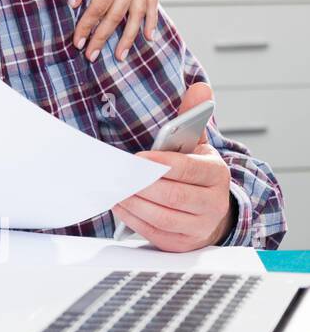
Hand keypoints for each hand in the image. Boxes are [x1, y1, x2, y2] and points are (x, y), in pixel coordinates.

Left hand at [65, 0, 159, 62]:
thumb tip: (74, 4)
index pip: (101, 6)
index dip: (88, 25)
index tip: (77, 41)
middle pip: (120, 13)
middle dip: (104, 36)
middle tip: (91, 55)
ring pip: (139, 12)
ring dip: (130, 35)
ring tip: (120, 55)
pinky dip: (151, 18)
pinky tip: (150, 35)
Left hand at [115, 84, 234, 251]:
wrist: (213, 211)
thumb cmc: (197, 173)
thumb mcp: (197, 144)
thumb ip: (193, 117)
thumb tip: (199, 88)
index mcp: (216, 174)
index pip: (189, 169)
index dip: (162, 164)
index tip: (138, 158)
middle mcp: (212, 203)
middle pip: (173, 196)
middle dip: (142, 185)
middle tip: (118, 175)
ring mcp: (198, 226)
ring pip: (162, 216)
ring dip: (133, 202)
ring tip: (115, 189)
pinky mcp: (182, 243)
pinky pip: (153, 232)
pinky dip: (132, 218)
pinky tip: (120, 204)